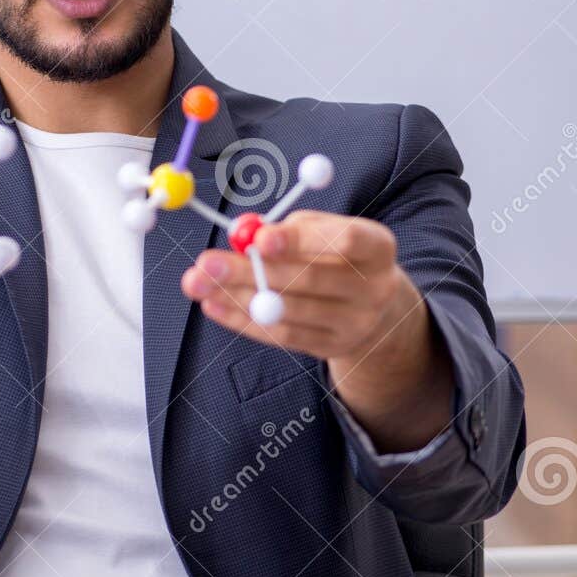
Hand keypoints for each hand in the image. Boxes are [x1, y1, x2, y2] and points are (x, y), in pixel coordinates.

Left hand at [181, 210, 455, 449]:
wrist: (374, 308)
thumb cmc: (337, 255)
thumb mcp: (325, 231)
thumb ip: (290, 229)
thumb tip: (246, 235)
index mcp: (378, 248)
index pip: (346, 242)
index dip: (301, 240)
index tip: (258, 239)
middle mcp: (374, 289)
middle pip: (310, 280)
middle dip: (251, 270)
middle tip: (206, 262)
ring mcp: (355, 324)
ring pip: (290, 312)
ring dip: (237, 296)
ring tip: (197, 282)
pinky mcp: (331, 347)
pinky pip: (281, 335)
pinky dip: (243, 319)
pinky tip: (214, 305)